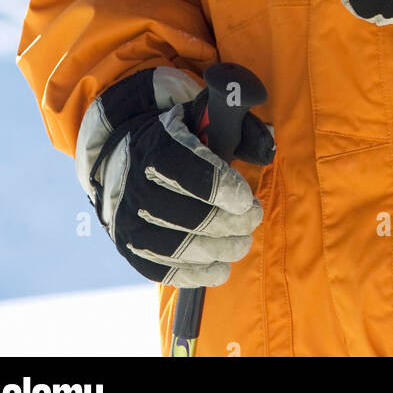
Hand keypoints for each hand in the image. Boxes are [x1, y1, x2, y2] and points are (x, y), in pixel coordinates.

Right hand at [75, 67, 274, 287]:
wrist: (126, 159)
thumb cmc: (178, 140)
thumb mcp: (203, 119)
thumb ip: (235, 128)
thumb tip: (265, 152)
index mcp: (156, 148)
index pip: (189, 173)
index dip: (222, 188)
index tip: (246, 199)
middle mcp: (137, 187)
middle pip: (189, 217)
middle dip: (230, 223)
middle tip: (253, 219)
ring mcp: (129, 222)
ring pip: (178, 248)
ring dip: (219, 250)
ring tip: (242, 242)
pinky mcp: (130, 249)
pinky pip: (164, 271)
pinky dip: (197, 273)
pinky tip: (220, 266)